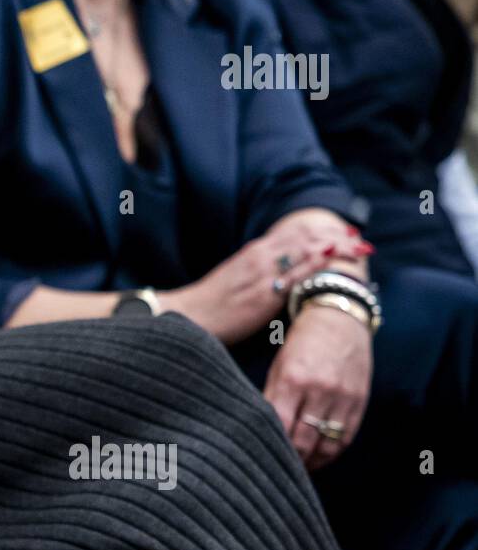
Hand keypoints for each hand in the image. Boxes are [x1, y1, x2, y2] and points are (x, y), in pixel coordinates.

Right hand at [162, 221, 367, 343]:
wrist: (188, 316)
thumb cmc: (212, 304)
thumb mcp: (238, 279)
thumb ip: (261, 273)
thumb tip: (281, 274)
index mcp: (254, 252)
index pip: (295, 234)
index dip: (322, 232)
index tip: (345, 234)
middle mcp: (261, 256)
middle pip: (305, 238)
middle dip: (335, 236)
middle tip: (361, 239)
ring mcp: (263, 273)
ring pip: (305, 249)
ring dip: (335, 245)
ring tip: (360, 247)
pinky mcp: (265, 293)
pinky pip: (296, 273)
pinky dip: (318, 262)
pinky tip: (334, 257)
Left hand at [263, 304, 371, 469]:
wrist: (338, 320)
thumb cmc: (301, 344)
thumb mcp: (278, 366)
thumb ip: (270, 397)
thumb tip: (258, 427)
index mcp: (294, 379)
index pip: (280, 425)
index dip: (272, 445)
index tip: (262, 455)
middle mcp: (320, 390)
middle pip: (304, 440)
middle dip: (291, 459)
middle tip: (279, 467)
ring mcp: (343, 397)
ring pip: (327, 444)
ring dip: (312, 461)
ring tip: (298, 469)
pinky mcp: (359, 402)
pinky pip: (346, 437)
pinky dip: (332, 453)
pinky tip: (319, 458)